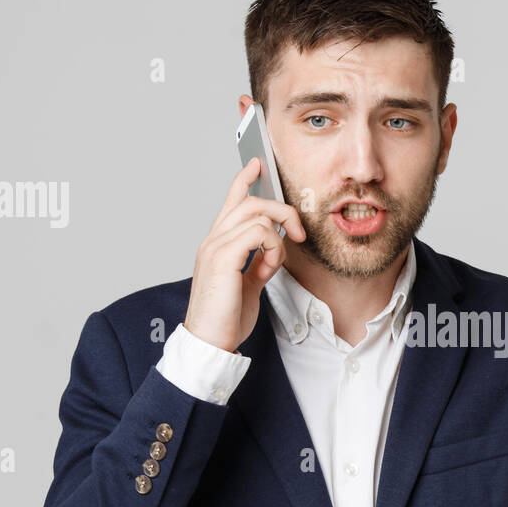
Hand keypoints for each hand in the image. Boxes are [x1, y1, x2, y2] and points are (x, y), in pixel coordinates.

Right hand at [183, 148, 306, 352]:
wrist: (210, 342)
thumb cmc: (225, 319)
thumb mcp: (248, 286)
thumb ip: (258, 265)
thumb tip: (272, 253)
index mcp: (217, 245)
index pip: (230, 203)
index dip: (244, 180)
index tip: (257, 165)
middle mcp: (213, 240)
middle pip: (250, 201)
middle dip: (281, 209)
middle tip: (297, 231)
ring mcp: (215, 247)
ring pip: (256, 212)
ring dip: (278, 234)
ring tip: (278, 260)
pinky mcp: (223, 257)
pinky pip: (259, 232)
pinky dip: (273, 247)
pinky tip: (271, 266)